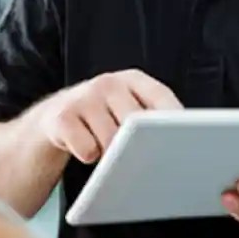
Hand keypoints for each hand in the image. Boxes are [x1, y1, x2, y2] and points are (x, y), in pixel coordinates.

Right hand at [36, 69, 180, 163]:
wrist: (55, 118)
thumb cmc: (105, 118)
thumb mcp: (129, 109)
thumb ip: (154, 118)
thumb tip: (183, 146)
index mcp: (133, 79)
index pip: (161, 97)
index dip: (174, 121)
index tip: (183, 142)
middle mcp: (109, 83)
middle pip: (136, 122)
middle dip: (140, 145)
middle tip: (140, 157)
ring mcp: (84, 97)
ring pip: (111, 140)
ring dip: (113, 156)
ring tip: (106, 148)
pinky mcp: (62, 117)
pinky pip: (87, 150)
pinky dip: (89, 157)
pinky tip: (86, 148)